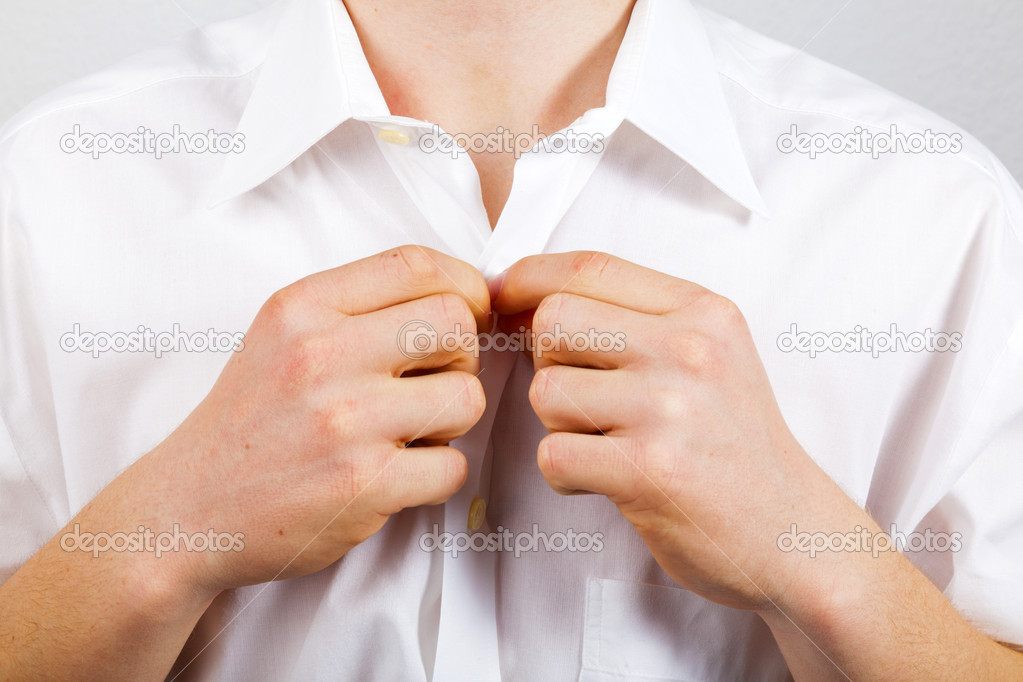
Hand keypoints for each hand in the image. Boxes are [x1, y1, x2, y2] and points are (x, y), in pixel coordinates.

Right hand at [130, 246, 489, 593]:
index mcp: (303, 307)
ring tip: (410, 432)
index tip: (466, 312)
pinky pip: (453, 467)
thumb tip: (461, 297)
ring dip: (452, 421)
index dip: (463, 286)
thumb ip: (358, 309)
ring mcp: (345, 422)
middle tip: (430, 382)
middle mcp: (322, 355)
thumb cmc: (250, 421)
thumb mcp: (282, 336)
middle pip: (455, 323)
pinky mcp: (363, 485)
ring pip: (466, 397)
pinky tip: (398, 475)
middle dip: (461, 355)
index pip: (417, 264)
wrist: (187, 510)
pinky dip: (437, 475)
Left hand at [492, 251, 869, 613]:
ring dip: (559, 424)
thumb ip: (635, 320)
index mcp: (703, 313)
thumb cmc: (736, 446)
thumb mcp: (711, 357)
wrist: (793, 532)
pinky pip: (553, 455)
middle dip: (549, 360)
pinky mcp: (648, 471)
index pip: (590, 267)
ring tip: (606, 443)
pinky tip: (606, 479)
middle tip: (585, 395)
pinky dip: (566, 474)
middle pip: (554, 321)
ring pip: (547, 391)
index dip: (530, 277)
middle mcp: (689, 350)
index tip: (503, 296)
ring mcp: (669, 409)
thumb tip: (526, 297)